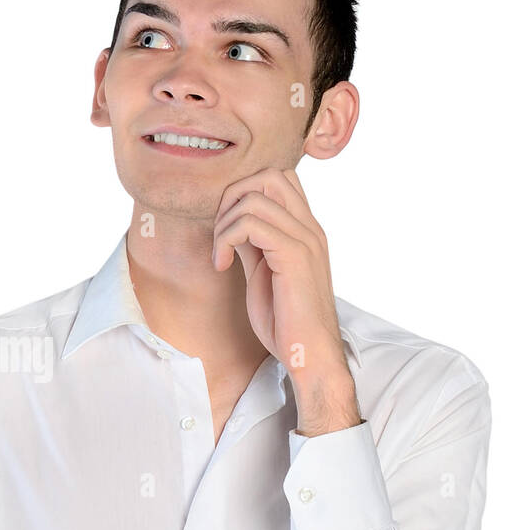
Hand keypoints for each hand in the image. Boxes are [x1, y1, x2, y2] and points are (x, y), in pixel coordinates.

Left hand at [212, 168, 346, 380]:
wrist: (309, 354)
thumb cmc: (287, 322)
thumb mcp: (264, 274)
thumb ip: (254, 246)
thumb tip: (234, 228)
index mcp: (305, 231)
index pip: (279, 180)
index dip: (243, 194)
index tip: (227, 232)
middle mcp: (310, 228)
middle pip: (269, 175)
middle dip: (232, 198)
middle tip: (220, 236)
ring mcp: (305, 239)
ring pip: (255, 196)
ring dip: (224, 224)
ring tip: (221, 255)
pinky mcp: (294, 255)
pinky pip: (250, 224)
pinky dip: (226, 240)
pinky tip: (222, 266)